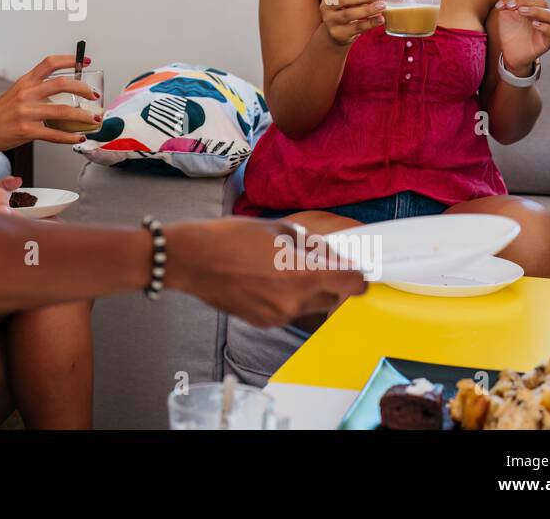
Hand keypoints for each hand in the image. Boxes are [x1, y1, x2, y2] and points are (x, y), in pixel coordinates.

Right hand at [0, 55, 101, 151]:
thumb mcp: (15, 95)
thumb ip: (36, 92)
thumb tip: (61, 96)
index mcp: (25, 82)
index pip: (50, 63)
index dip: (70, 59)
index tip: (85, 61)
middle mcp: (26, 94)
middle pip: (62, 84)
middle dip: (83, 88)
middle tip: (94, 95)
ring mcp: (26, 113)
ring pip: (63, 111)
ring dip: (83, 116)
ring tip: (93, 119)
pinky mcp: (26, 131)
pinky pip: (54, 134)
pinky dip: (70, 137)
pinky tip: (78, 137)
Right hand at [164, 219, 367, 326]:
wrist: (192, 260)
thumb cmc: (229, 238)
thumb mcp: (275, 228)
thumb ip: (307, 243)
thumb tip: (325, 252)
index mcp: (304, 273)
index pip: (353, 283)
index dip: (358, 275)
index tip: (353, 269)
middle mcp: (296, 300)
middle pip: (333, 296)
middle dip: (329, 280)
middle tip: (312, 262)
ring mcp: (279, 315)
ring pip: (309, 304)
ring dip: (305, 289)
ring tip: (280, 268)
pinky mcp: (264, 322)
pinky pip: (287, 311)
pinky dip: (284, 298)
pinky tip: (264, 279)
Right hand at [319, 0, 385, 46]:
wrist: (337, 33)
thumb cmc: (347, 11)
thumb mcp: (350, 0)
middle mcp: (327, 6)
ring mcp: (331, 21)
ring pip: (348, 14)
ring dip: (367, 9)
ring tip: (382, 6)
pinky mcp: (338, 33)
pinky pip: (356, 27)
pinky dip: (370, 23)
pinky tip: (380, 19)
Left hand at [491, 0, 549, 74]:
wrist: (509, 53)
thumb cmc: (510, 31)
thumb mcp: (506, 14)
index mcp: (533, 7)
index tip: (499, 5)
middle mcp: (543, 15)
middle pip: (542, 2)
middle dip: (525, 2)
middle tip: (511, 7)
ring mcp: (547, 28)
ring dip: (536, 11)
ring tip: (521, 12)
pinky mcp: (548, 41)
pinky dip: (545, 27)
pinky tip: (534, 24)